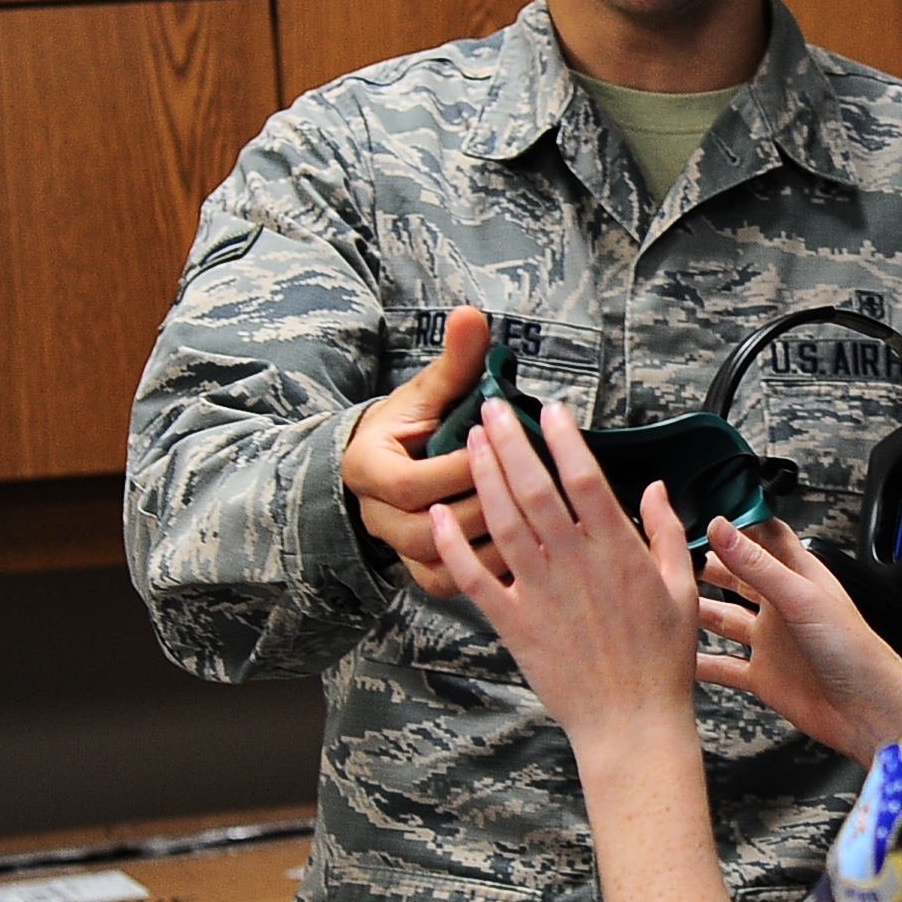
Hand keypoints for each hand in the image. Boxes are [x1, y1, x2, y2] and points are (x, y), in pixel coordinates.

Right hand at [344, 305, 508, 595]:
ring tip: (534, 523)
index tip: (498, 446)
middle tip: (527, 489)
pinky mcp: (422, 572)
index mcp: (367, 468)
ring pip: (440, 565)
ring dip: (488, 545)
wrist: (393, 461)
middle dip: (480, 508)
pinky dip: (486, 571)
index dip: (459, 469)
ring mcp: (398, 550)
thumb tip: (471, 316)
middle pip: (427, 529)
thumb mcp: (430, 390)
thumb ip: (454, 361)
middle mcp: (376, 516)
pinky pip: (451, 585)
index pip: (413, 482)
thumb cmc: (416, 423)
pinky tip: (528, 552)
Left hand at [428, 398, 702, 760]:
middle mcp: (574, 563)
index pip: (584, 477)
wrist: (632, 723)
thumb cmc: (662, 662)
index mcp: (617, 551)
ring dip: (484, 477)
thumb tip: (655, 488)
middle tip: (492, 407)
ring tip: (471, 441)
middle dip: (510, 441)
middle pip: (534, 487)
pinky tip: (439, 517)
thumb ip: (667, 533)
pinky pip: (476, 577)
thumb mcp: (681, 590)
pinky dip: (454, 545)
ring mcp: (540, 592)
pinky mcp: (514, 623)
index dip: (563, 439)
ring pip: (502, 521)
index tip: (550, 410)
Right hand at [696, 515, 901, 764]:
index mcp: (799, 578)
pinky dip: (701, 662)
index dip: (739, 523)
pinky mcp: (764, 677)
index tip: (705, 511)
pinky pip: (724, 667)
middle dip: (710, 563)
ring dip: (699, 610)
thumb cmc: (855, 652)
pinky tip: (678, 657)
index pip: (766, 537)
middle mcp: (782, 607)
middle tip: (674, 554)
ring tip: (667, 597)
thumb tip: (722, 528)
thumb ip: (758, 565)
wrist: (868, 711)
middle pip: (739, 576)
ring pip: (725, 619)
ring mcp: (771, 642)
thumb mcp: (801, 598)